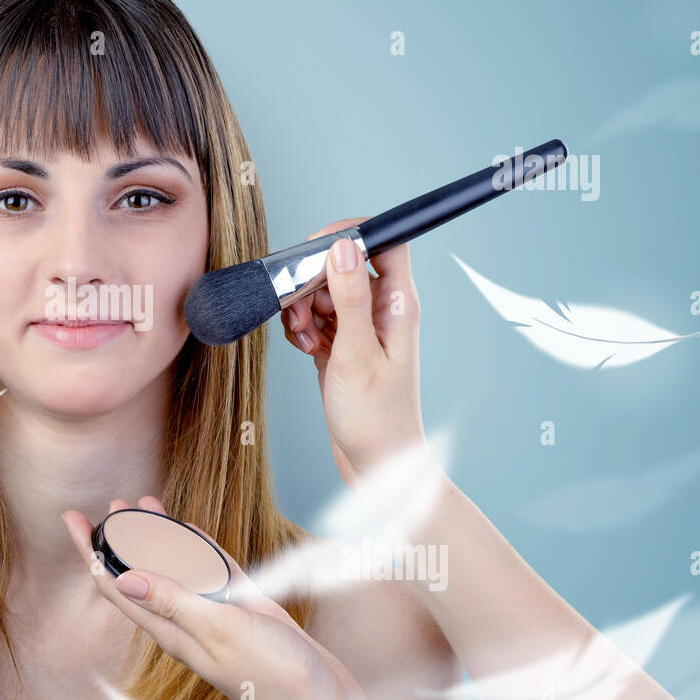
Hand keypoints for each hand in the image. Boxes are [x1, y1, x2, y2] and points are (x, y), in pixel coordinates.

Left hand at [62, 496, 373, 699]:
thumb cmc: (274, 674)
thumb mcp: (221, 630)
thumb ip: (176, 602)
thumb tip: (124, 579)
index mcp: (172, 629)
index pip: (116, 586)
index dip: (90, 551)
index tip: (70, 519)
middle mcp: (186, 621)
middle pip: (140, 572)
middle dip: (119, 539)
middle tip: (107, 504)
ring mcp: (213, 615)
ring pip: (175, 568)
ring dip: (156, 537)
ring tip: (142, 505)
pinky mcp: (242, 609)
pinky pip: (211, 571)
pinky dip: (195, 547)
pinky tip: (188, 529)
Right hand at [280, 218, 428, 485]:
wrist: (376, 464)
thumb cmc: (376, 418)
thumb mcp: (357, 354)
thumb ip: (351, 297)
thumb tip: (345, 246)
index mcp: (398, 305)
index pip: (384, 242)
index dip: (350, 235)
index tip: (315, 249)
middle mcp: (382, 311)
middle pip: (343, 266)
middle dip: (313, 281)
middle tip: (301, 309)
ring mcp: (362, 328)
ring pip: (325, 292)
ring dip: (304, 307)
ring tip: (305, 336)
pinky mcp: (343, 345)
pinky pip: (316, 318)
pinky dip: (304, 328)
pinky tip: (306, 348)